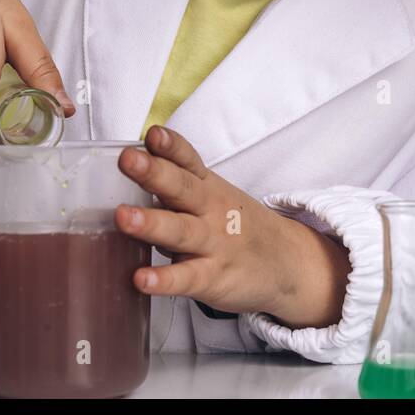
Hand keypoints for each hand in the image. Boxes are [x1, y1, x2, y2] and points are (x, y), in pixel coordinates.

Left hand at [115, 126, 351, 328]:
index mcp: (207, 186)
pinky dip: (164, 280)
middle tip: (128, 161)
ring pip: (179, 231)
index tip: (152, 134)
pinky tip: (142, 279)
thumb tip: (125, 177)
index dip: (170, 146)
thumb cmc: (239, 226)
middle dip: (153, 173)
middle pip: (181, 188)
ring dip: (151, 223)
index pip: (188, 160)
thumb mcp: (215, 196)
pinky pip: (186, 278)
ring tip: (124, 217)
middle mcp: (210, 210)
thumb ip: (176, 186)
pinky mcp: (212, 278)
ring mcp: (212, 244)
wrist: (290, 263)